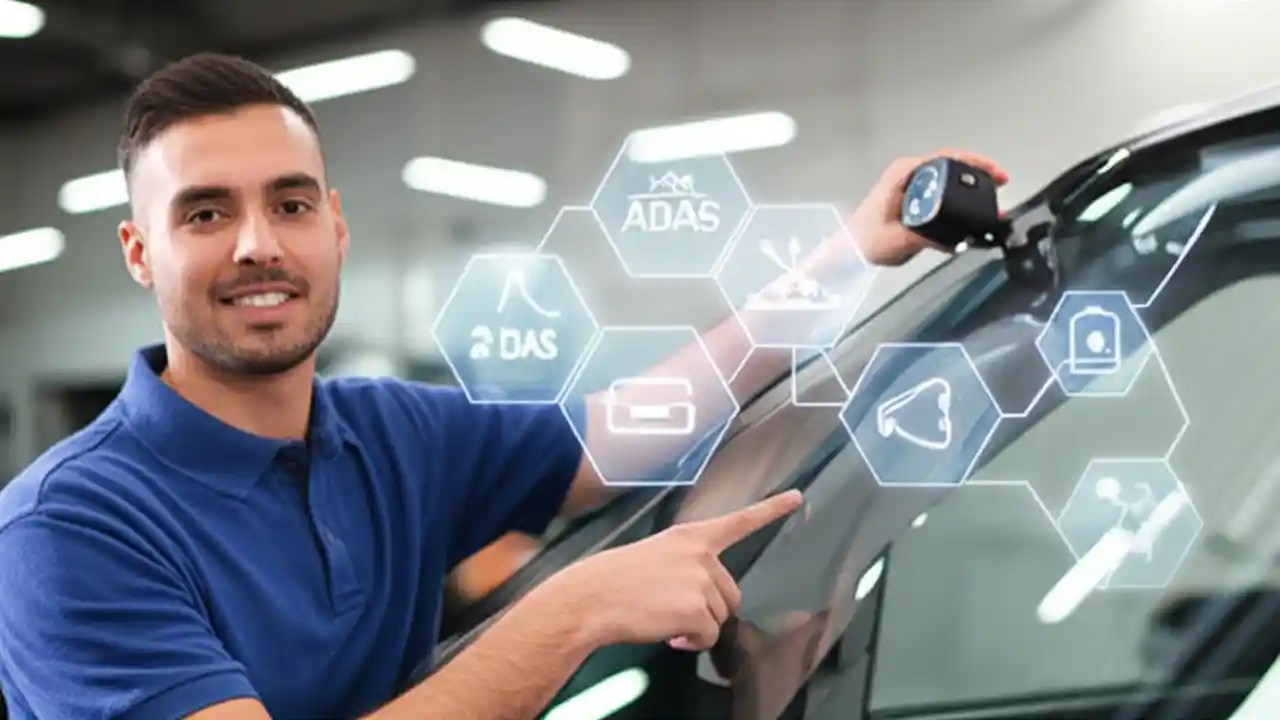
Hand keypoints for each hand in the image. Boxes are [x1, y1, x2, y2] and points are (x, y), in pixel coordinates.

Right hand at [543, 490, 804, 652]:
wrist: (590, 598)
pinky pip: (708, 636)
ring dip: (696, 626)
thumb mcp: (654, 557)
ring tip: (662, 618)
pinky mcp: (695, 609)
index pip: (739, 521)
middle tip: (675, 610)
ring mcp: (699, 581)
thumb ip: (685, 568)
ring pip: (719, 618)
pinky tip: (668, 633)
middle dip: (710, 608)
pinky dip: (691, 642)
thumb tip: (700, 603)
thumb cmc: (614, 580)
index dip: (770, 510)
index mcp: (689, 537)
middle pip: (731, 593)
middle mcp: (700, 555)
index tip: (796, 497)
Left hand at [848, 148, 1009, 265]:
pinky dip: (958, 201)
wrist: (848, 251)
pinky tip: (970, 215)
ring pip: (948, 180)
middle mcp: (909, 174)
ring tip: (991, 203)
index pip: (946, 158)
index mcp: (904, 174)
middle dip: (979, 174)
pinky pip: (941, 194)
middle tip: (1001, 184)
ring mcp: (911, 185)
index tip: (994, 174)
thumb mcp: (900, 239)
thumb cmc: (866, 239)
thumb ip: (928, 237)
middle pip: (952, 166)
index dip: (974, 163)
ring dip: (970, 189)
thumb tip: (958, 239)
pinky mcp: (913, 199)